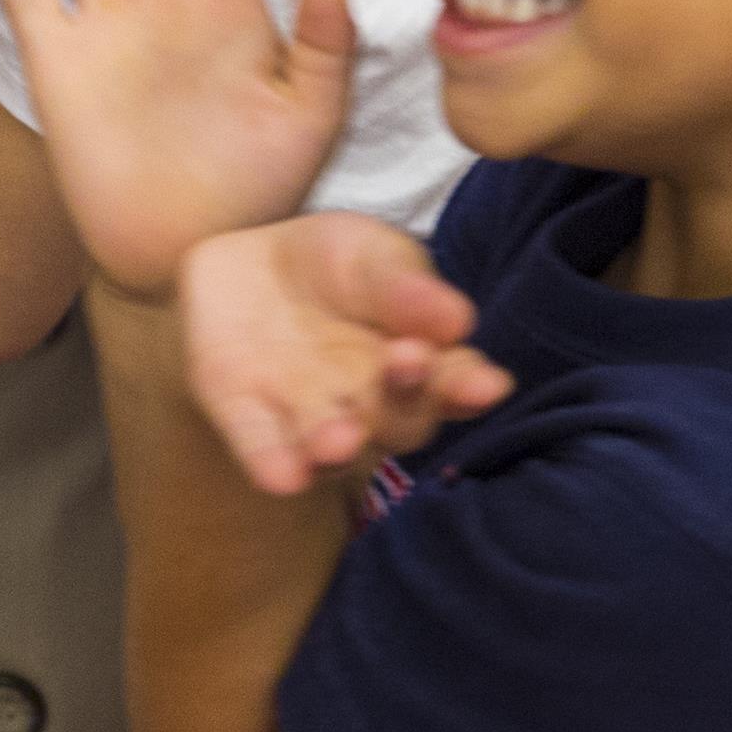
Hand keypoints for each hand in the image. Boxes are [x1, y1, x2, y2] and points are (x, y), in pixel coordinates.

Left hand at [175, 215, 511, 496]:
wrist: (246, 263)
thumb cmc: (334, 264)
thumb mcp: (373, 256)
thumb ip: (407, 287)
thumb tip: (459, 320)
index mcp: (419, 364)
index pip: (453, 383)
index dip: (467, 386)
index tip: (485, 383)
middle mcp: (373, 406)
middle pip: (400, 421)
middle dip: (405, 400)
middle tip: (407, 364)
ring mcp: (311, 420)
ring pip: (335, 449)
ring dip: (339, 448)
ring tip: (343, 439)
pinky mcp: (252, 423)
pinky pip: (265, 451)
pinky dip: (274, 463)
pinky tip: (283, 475)